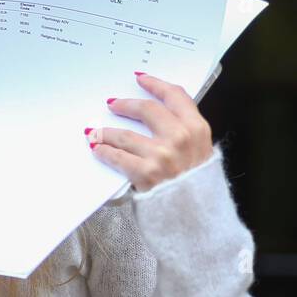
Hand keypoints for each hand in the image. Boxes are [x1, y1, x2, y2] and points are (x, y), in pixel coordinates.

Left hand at [86, 71, 214, 192]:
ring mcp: (162, 155)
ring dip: (105, 132)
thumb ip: (185, 133)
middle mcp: (181, 138)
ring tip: (95, 133)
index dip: (155, 84)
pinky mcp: (146, 173)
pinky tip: (97, 149)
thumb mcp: (201, 154)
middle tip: (113, 104)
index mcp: (198, 129)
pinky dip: (103, 151)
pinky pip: (116, 156)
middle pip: (147, 109)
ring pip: (124, 134)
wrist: (199, 218)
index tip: (141, 79)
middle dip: (125, 105)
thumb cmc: (197, 187)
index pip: (175, 96)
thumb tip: (157, 115)